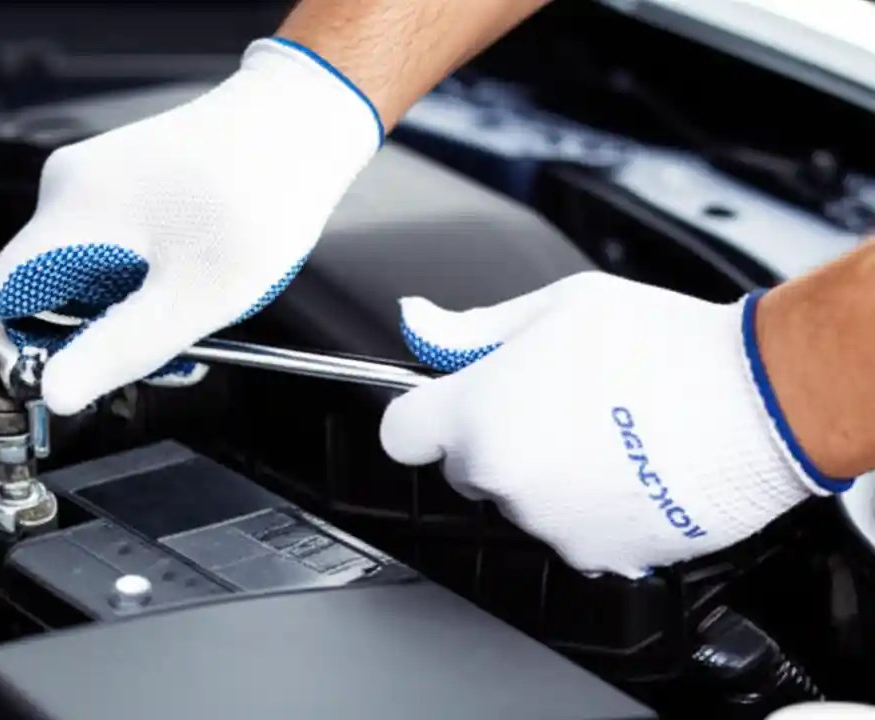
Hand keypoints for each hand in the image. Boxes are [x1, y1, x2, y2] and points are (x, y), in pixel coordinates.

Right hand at [0, 38, 382, 414]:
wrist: (303, 119)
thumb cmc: (258, 192)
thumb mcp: (190, 297)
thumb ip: (117, 349)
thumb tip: (57, 391)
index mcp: (70, 210)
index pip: (6, 294)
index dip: (40, 340)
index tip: (93, 359)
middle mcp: (72, 185)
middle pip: (50, 284)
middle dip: (100, 323)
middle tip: (165, 336)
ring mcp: (101, 175)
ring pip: (87, 265)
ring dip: (130, 297)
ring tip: (192, 296)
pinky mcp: (130, 174)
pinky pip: (115, 239)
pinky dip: (148, 267)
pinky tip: (195, 266)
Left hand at [380, 272, 851, 578]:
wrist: (756, 404)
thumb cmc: (660, 347)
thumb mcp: (556, 307)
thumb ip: (474, 328)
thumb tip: (422, 324)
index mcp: (479, 415)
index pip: (402, 432)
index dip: (423, 413)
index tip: (445, 404)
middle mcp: (504, 478)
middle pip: (466, 465)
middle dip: (494, 437)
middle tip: (552, 401)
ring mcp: (549, 524)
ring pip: (521, 499)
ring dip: (546, 473)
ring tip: (605, 432)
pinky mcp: (597, 555)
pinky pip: (572, 531)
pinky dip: (590, 508)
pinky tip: (629, 469)